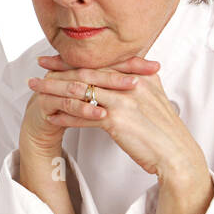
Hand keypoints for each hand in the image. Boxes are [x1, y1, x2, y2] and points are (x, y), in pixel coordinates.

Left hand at [31, 57, 204, 181]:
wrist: (177, 154)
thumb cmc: (164, 130)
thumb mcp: (154, 98)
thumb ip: (137, 83)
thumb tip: (122, 76)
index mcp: (139, 75)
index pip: (101, 63)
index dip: (75, 60)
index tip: (54, 58)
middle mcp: (131, 84)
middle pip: (87, 73)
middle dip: (58, 70)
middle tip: (37, 69)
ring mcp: (124, 101)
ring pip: (81, 92)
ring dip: (55, 91)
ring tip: (36, 91)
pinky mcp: (117, 121)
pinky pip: (84, 116)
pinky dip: (66, 116)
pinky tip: (52, 116)